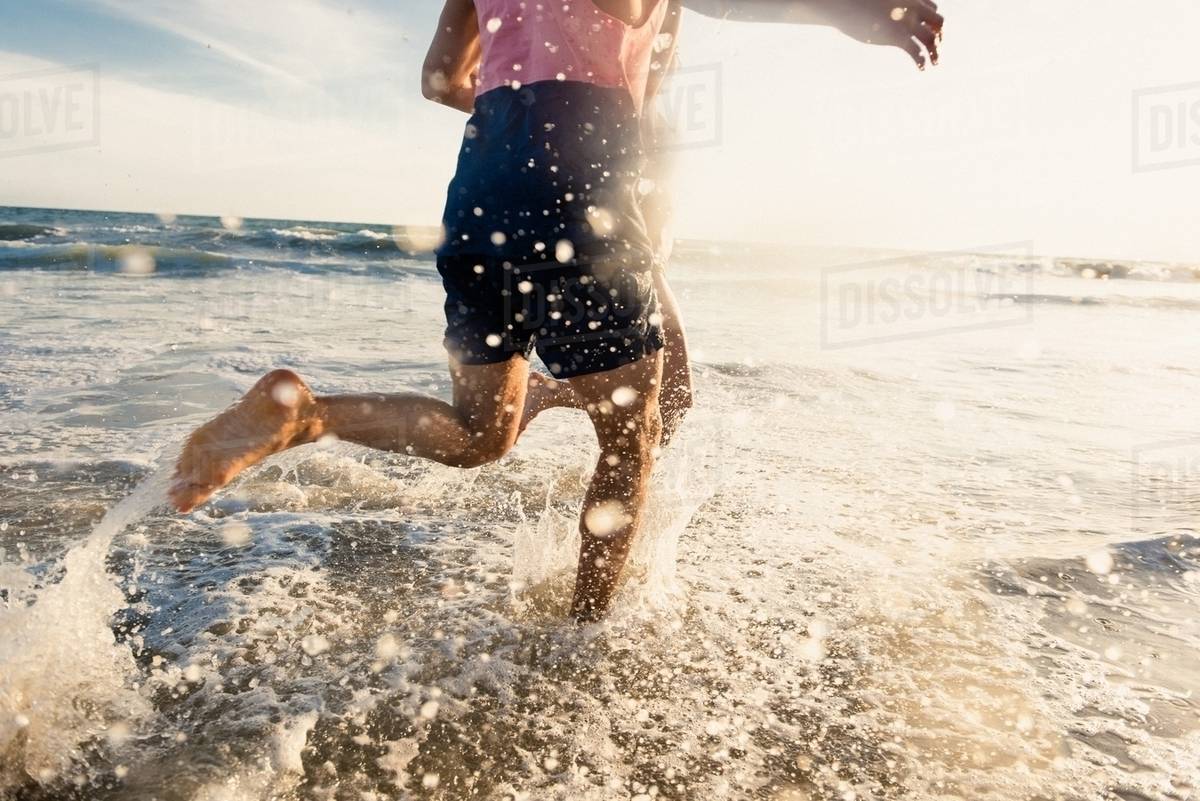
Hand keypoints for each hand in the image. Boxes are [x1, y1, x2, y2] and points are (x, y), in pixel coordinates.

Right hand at [825, 0, 944, 69]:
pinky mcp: (897, 36)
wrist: (845, 2)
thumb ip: (884, 6)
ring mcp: (906, 22)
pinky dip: (921, 61)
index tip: (930, 32)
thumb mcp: (876, 0)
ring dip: (935, 52)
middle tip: (937, 46)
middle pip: (938, 22)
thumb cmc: (855, 0)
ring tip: (935, 62)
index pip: (932, 8)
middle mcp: (912, 8)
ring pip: (930, 39)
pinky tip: (921, 68)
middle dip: (939, 35)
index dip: (933, 21)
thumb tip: (877, 11)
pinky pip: (916, 51)